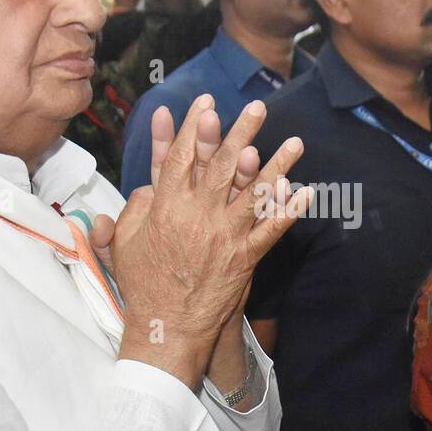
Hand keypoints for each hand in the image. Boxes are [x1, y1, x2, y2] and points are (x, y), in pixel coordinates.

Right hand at [110, 94, 309, 386]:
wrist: (166, 327)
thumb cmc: (142, 285)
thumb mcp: (126, 242)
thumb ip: (135, 209)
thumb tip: (148, 188)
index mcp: (166, 207)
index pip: (182, 157)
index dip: (194, 127)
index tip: (206, 103)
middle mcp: (198, 215)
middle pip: (223, 165)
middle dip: (240, 131)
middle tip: (257, 107)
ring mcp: (224, 236)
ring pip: (254, 193)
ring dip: (278, 165)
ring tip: (296, 142)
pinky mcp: (244, 258)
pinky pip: (271, 230)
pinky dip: (288, 211)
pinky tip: (306, 192)